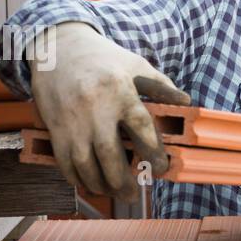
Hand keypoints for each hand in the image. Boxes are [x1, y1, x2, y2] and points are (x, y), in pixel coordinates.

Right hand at [29, 22, 190, 200]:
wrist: (57, 46)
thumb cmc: (103, 58)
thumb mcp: (136, 64)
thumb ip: (161, 85)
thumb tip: (186, 102)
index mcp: (120, 90)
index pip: (140, 127)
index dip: (153, 152)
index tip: (160, 169)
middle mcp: (94, 107)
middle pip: (109, 153)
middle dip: (121, 180)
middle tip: (132, 194)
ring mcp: (72, 118)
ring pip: (84, 162)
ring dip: (99, 184)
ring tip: (112, 193)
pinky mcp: (54, 126)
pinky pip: (63, 160)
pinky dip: (76, 177)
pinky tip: (88, 184)